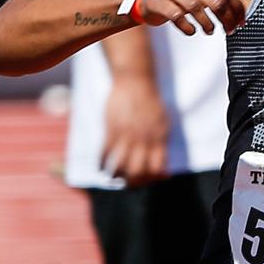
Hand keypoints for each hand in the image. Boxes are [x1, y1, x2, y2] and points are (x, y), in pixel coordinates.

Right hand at [102, 70, 170, 186]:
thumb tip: (163, 167)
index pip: (157, 168)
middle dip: (132, 182)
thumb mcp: (162, 122)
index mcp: (159, 138)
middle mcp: (144, 139)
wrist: (136, 81)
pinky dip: (101, 163)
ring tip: (113, 177)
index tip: (146, 180)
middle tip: (127, 182)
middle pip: (138, 171)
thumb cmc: (151, 102)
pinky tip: (100, 167)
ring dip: (115, 175)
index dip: (152, 179)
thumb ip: (160, 143)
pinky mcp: (112, 129)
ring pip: (120, 165)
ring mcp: (127, 135)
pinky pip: (105, 152)